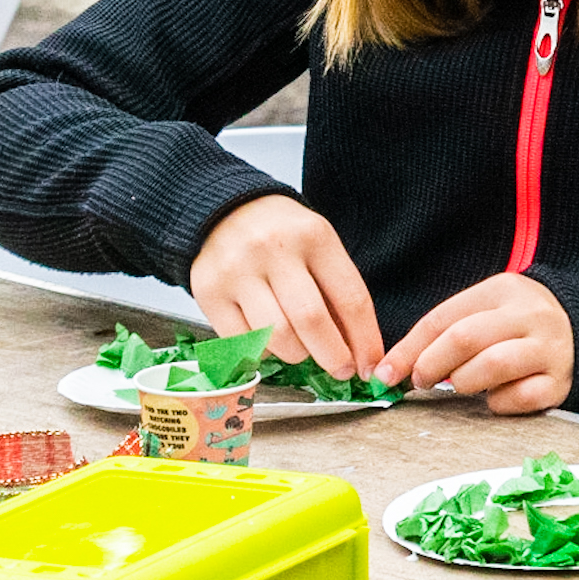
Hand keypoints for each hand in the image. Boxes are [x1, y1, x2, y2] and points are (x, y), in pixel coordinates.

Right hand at [190, 194, 383, 379]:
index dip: (365, 340)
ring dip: (297, 354)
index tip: (370, 365)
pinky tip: (269, 339)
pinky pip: (243, 342)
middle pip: (311, 320)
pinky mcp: (208, 292)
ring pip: (277, 336)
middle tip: (342, 369)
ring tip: (301, 348)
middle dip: (333, 356)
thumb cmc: (282, 235)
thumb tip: (357, 351)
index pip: (350, 297)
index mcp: (314, 236)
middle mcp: (274, 250)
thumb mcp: (318, 246)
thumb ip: (336, 292)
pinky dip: (263, 351)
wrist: (224, 210)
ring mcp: (238, 270)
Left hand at [373, 273, 573, 414]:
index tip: (386, 374)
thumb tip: (395, 368)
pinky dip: (499, 402)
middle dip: (431, 365)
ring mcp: (548, 348)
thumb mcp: (486, 310)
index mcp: (502, 290)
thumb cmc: (519, 325)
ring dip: (464, 381)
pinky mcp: (560, 382)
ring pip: (492, 365)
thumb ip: (446, 331)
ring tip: (461, 384)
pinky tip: (496, 396)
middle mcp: (528, 315)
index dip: (408, 349)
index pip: (443, 318)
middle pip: (465, 338)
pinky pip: (519, 397)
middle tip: (420, 381)